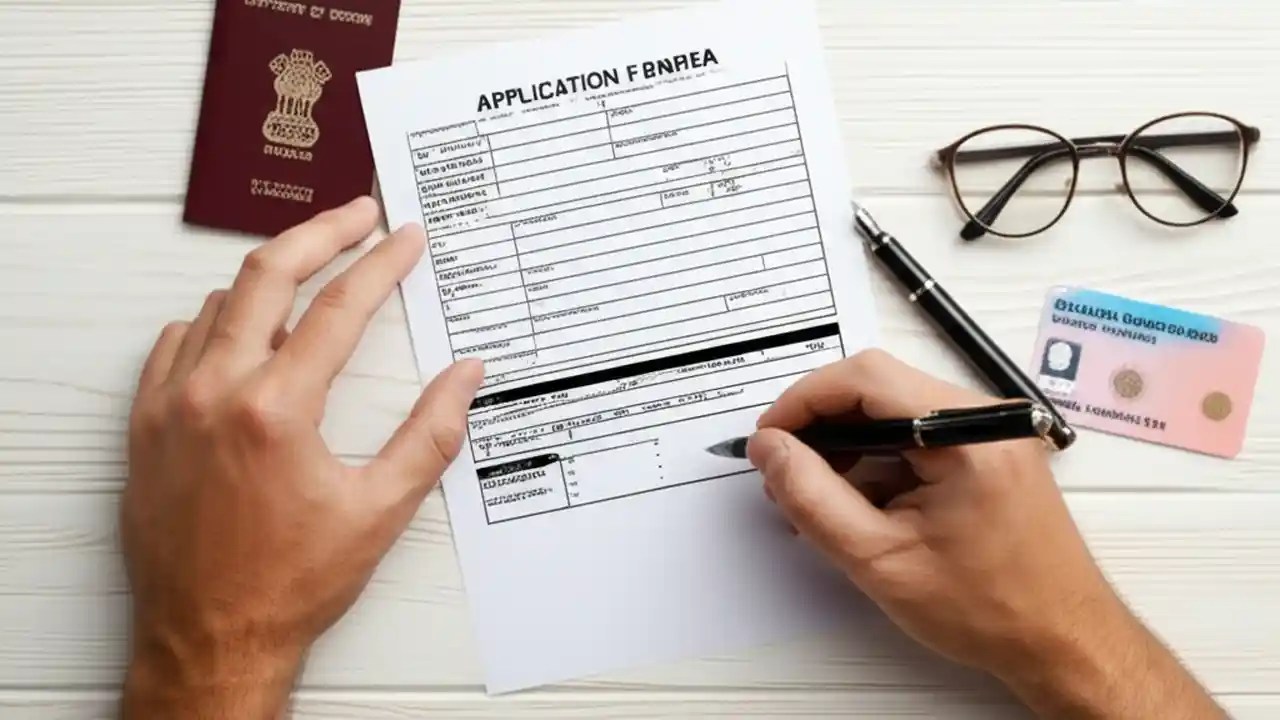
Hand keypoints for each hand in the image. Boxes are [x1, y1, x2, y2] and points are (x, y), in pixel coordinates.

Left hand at [121, 197, 483, 718]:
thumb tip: (464, 377)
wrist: (210, 636)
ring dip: (268, 280)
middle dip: (319, 232)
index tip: (403, 239)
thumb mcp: (380, 511)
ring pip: (217, 304)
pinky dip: (214, 323)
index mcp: (276, 410)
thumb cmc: (288, 583)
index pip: (339, 309)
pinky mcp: (146, 425)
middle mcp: (214, 393)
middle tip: (357, 213)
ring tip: (311, 277)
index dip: (380, 265)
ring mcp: (171, 406)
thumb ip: (431, 435)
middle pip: (266, 274)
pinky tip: (242, 332)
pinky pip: (175, 343)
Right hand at [748, 350, 1224, 718]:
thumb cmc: (991, 609)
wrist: (1064, 641)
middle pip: (878, 387)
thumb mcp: (880, 559)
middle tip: (785, 473)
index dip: (804, 401)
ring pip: (895, 411)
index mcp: (967, 432)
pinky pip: (919, 434)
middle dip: (822, 426)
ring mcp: (993, 431)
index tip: (769, 438)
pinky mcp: (990, 450)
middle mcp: (987, 417)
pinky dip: (880, 460)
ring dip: (849, 446)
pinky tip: (859, 503)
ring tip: (819, 498)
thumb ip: (813, 497)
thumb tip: (770, 449)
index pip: (866, 378)